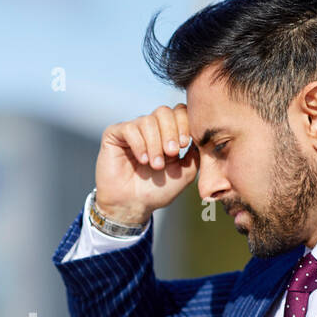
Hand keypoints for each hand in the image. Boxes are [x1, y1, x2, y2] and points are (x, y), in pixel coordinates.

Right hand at [94, 103, 198, 224]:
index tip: (184, 144)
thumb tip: (201, 133)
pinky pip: (129, 128)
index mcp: (168, 132)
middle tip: (171, 153)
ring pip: (147, 121)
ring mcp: (132, 129)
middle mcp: (150, 128)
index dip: (184, 123)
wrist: (133, 205)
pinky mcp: (115, 134)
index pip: (179, 111)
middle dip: (170, 132)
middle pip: (164, 111)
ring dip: (155, 144)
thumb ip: (196, 151)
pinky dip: (139, 144)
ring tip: (155, 165)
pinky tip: (142, 160)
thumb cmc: (158, 190)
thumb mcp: (186, 172)